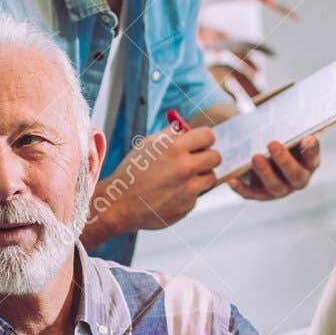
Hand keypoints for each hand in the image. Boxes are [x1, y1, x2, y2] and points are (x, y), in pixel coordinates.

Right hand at [86, 126, 220, 241]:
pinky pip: (196, 196)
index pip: (208, 136)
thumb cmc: (133, 171)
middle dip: (207, 158)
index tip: (200, 144)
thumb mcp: (148, 145)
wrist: (119, 203)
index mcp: (175, 147)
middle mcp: (185, 167)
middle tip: (197, 161)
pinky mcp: (187, 206)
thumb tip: (186, 128)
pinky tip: (170, 195)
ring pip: (210, 178)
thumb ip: (170, 135)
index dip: (204, 140)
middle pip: (216, 157)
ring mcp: (188, 189)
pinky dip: (187, 194)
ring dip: (200, 177)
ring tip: (181, 179)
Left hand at [227, 136, 319, 200]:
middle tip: (272, 144)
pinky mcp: (260, 194)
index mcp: (308, 162)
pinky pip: (251, 194)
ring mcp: (280, 189)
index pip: (313, 156)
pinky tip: (232, 179)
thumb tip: (285, 119)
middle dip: (284, 160)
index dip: (311, 149)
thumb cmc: (278, 137)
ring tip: (255, 157)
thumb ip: (288, 128)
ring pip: (275, 186)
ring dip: (265, 172)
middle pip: (295, 175)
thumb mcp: (285, 131)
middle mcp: (297, 179)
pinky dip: (241, 188)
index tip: (308, 138)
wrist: (261, 149)